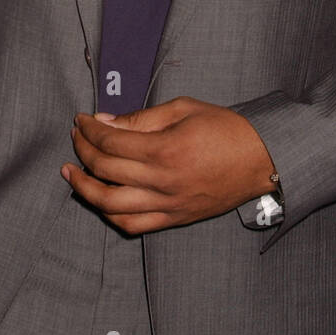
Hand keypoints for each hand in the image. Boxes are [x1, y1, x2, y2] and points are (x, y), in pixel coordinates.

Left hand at [61, 95, 276, 233]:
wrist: (263, 160)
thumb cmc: (226, 129)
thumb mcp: (183, 109)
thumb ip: (142, 118)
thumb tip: (104, 121)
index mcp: (165, 149)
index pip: (111, 141)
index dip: (89, 130)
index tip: (80, 120)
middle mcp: (163, 181)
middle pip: (105, 170)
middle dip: (82, 152)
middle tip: (75, 139)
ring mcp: (168, 204)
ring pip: (111, 205)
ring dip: (85, 189)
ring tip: (72, 174)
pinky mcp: (175, 219)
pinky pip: (133, 225)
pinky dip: (110, 214)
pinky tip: (100, 200)